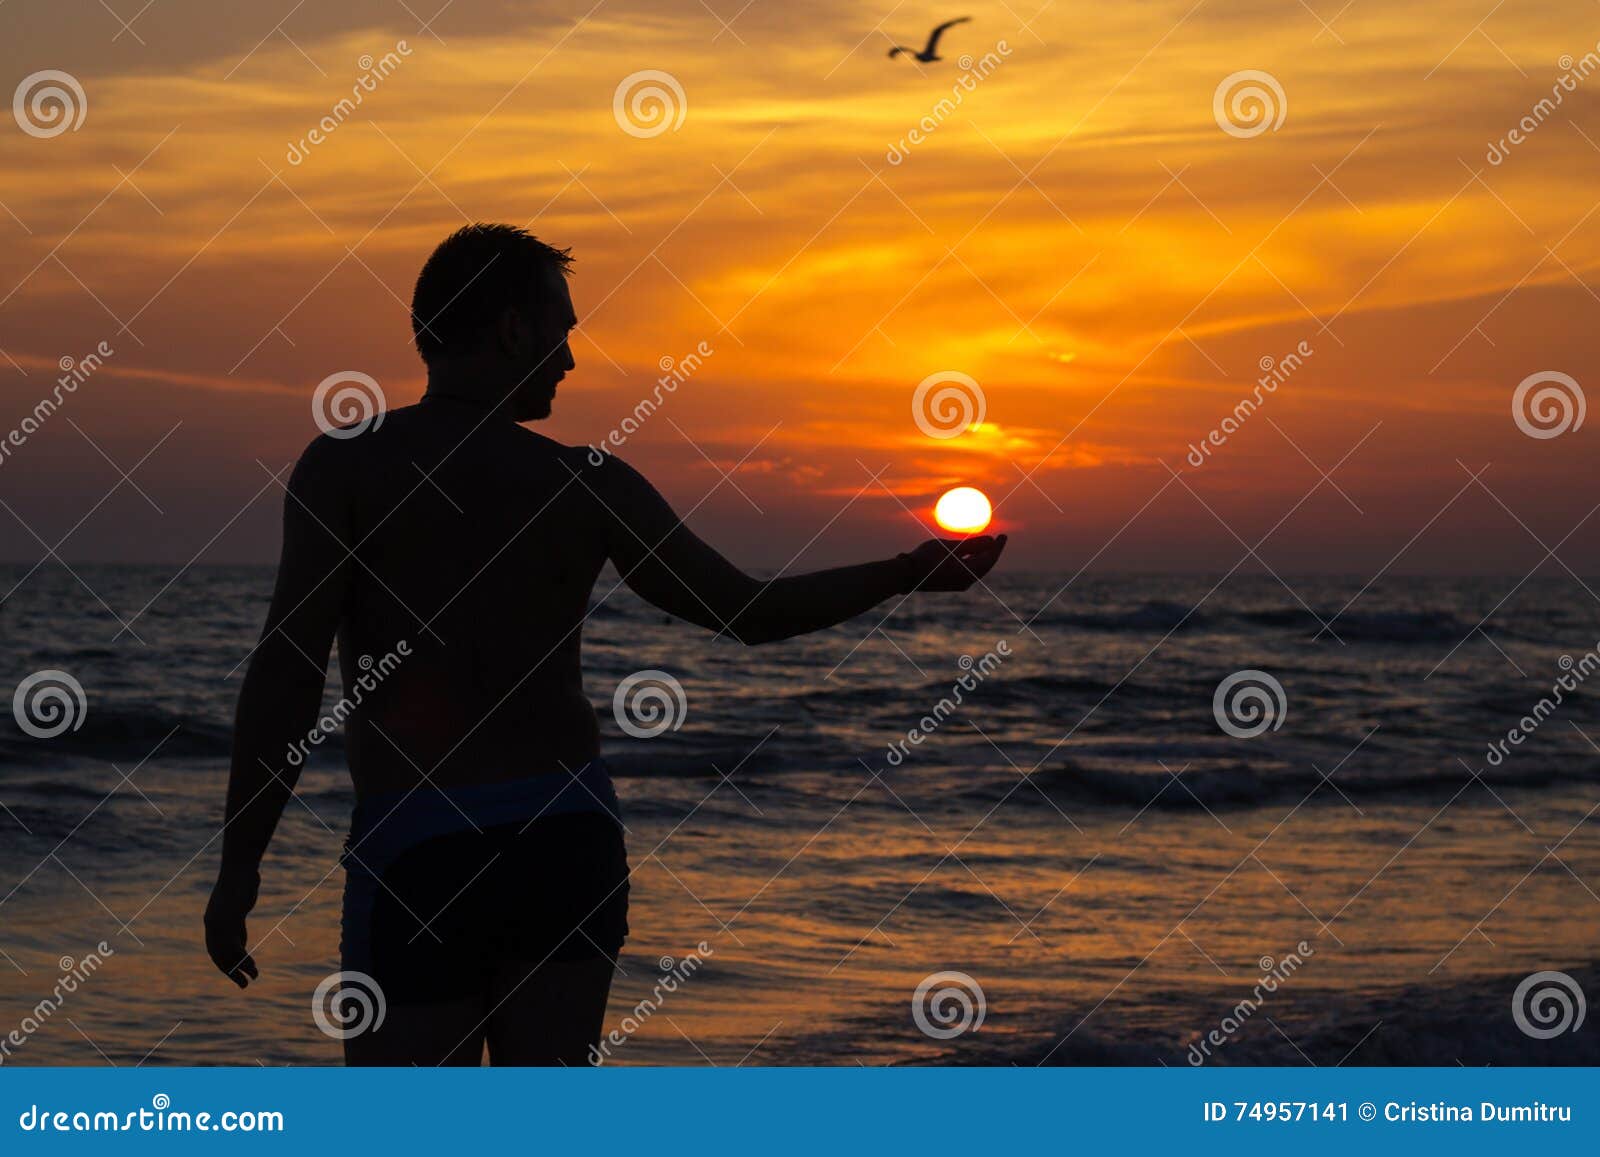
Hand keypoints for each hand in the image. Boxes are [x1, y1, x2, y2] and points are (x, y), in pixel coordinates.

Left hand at [204, 870, 260, 988]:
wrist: (238, 871)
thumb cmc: (241, 877)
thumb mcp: (239, 894)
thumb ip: (241, 902)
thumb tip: (250, 891)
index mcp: (213, 920)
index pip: (216, 947)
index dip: (225, 961)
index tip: (236, 971)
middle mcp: (213, 926)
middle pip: (219, 956)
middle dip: (230, 971)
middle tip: (242, 984)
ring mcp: (219, 927)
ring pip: (227, 956)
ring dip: (238, 971)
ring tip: (251, 980)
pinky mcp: (228, 926)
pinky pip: (236, 950)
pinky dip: (244, 962)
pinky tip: (253, 969)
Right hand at [899, 534, 1007, 591]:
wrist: (905, 575)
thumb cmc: (927, 558)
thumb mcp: (950, 547)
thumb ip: (972, 544)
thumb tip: (991, 540)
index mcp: (968, 574)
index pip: (990, 559)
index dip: (998, 547)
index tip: (1003, 536)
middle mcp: (966, 582)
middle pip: (985, 565)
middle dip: (992, 552)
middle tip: (998, 538)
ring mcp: (959, 584)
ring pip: (977, 569)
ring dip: (983, 556)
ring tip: (987, 544)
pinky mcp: (951, 583)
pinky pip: (969, 571)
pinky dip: (973, 561)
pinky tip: (972, 553)